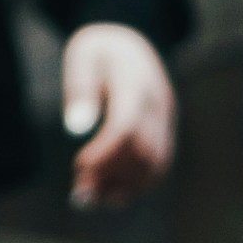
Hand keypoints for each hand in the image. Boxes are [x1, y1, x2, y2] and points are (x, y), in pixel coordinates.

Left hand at [60, 23, 175, 211]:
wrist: (132, 42)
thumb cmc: (100, 51)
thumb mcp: (82, 56)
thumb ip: (79, 88)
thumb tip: (76, 127)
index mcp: (136, 83)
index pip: (126, 127)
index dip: (104, 153)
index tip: (78, 166)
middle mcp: (158, 105)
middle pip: (143, 152)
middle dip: (111, 177)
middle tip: (78, 196)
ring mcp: (167, 120)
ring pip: (155, 165)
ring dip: (124, 187)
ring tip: (90, 199)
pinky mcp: (166, 132)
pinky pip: (159, 165)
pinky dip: (137, 185)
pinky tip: (110, 194)